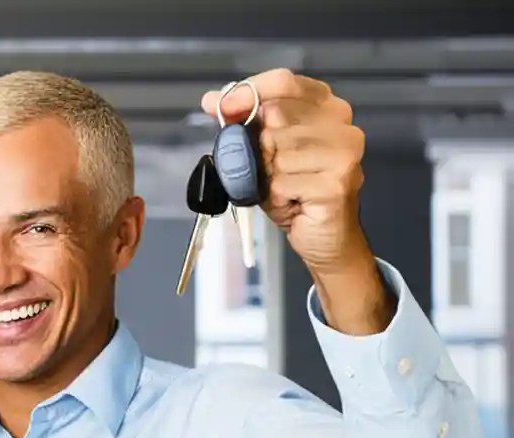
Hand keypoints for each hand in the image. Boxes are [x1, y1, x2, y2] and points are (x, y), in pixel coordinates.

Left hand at [202, 68, 390, 334]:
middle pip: (274, 116)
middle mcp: (342, 123)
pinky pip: (280, 183)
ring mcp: (344, 152)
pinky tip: (291, 203)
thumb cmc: (293, 190)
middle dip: (257, 148)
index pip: (284, 81)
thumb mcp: (263, 150)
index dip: (248, 92)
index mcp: (326, 106)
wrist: (323, 236)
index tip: (223, 108)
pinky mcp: (337, 182)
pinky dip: (274, 197)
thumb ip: (242, 122)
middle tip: (269, 170)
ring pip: (274, 152)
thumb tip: (212, 100)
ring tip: (283, 188)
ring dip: (265, 177)